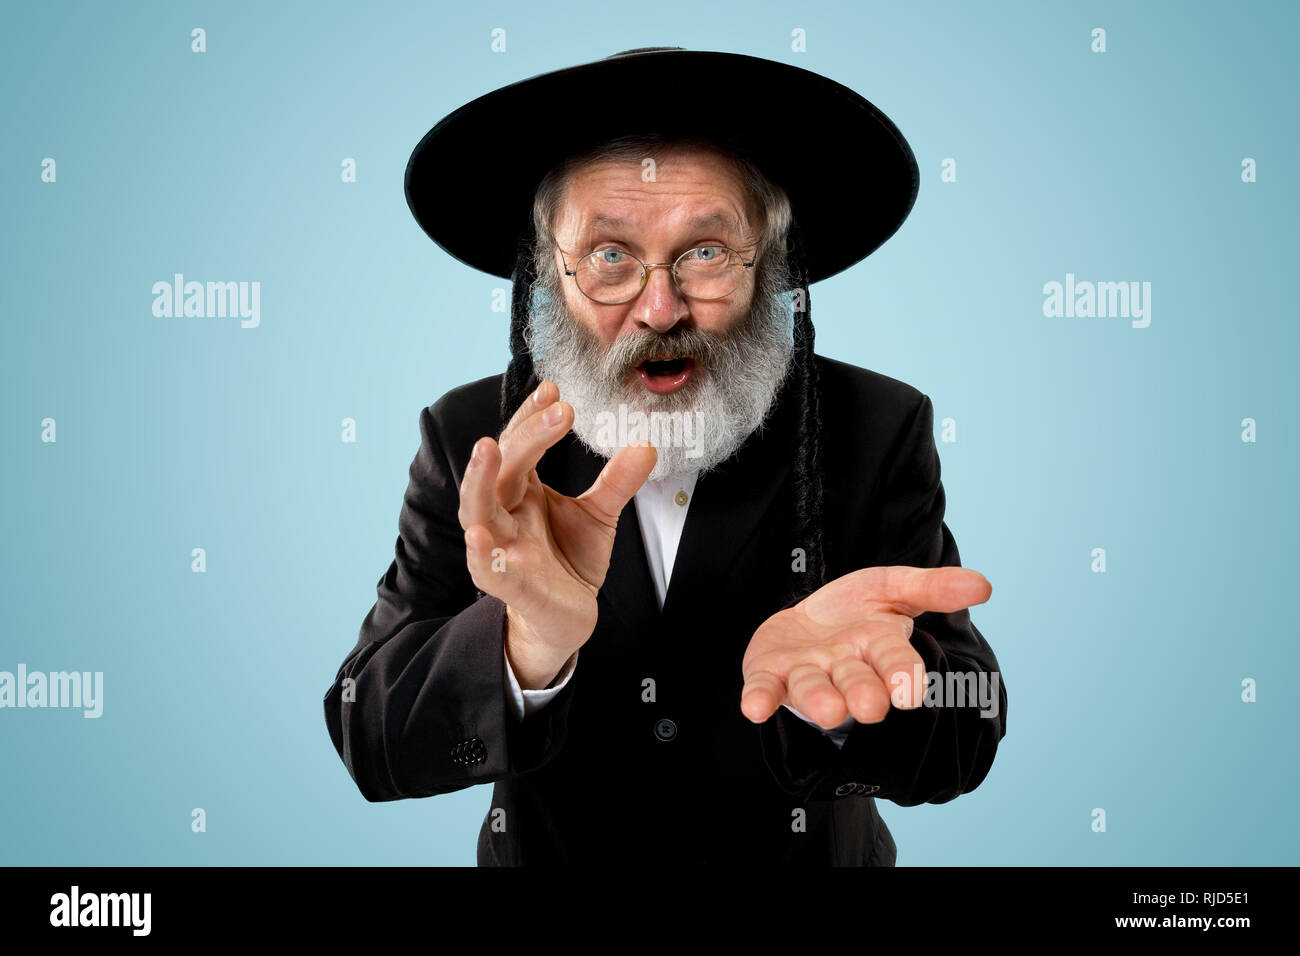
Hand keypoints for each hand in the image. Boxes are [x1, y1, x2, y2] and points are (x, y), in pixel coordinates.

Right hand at [458, 380, 657, 686]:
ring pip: (479, 510)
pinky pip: (488, 568)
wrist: (567, 617)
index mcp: (522, 490)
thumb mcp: (600, 515)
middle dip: (526, 437)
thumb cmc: (570, 559)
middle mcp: (505, 513)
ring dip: (480, 480)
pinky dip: (482, 554)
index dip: (533, 417)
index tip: (555, 389)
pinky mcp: (509, 584)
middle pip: (504, 468)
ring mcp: (502, 548)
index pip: (521, 445)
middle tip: (557, 409)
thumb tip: (648, 445)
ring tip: (487, 448)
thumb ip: (618, 481)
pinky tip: (480, 536)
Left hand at [740, 566, 992, 727]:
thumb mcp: (891, 587)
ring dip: (819, 702)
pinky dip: (760, 699)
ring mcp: (806, 674)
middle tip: (870, 706)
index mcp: (878, 649)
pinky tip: (754, 708)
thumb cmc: (854, 610)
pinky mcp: (770, 674)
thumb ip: (931, 588)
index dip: (903, 676)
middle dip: (864, 694)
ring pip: (814, 691)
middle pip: (857, 684)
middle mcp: (844, 668)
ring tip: (829, 710)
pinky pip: (764, 689)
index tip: (909, 692)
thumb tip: (983, 585)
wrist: (805, 620)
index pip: (897, 664)